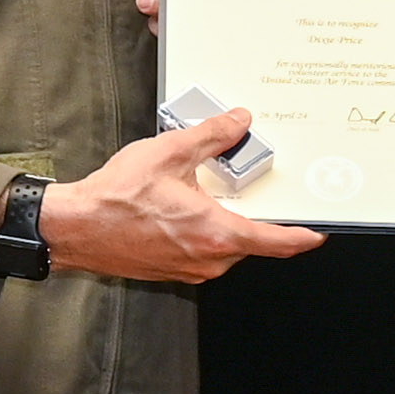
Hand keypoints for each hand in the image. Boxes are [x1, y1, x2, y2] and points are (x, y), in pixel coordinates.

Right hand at [42, 111, 323, 281]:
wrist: (75, 229)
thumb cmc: (115, 198)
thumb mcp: (169, 153)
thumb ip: (211, 136)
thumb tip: (239, 122)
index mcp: (216, 232)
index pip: (277, 242)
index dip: (303, 237)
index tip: (319, 231)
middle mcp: (209, 258)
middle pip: (253, 241)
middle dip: (257, 218)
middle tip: (251, 191)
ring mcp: (191, 269)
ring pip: (228, 248)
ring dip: (227, 224)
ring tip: (207, 195)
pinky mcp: (174, 271)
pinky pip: (204, 253)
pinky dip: (205, 233)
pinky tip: (185, 210)